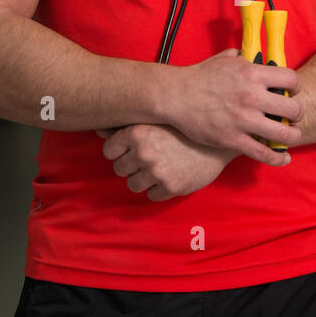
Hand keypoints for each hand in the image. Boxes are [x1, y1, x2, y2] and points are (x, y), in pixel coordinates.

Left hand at [96, 123, 239, 200]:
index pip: (109, 151)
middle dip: (132, 165)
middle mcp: (144, 152)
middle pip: (119, 169)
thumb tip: (97, 127)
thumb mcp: (154, 120)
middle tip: (152, 156)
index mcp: (137, 132)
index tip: (134, 147)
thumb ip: (124, 124)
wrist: (218, 140)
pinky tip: (172, 175)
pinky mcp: (171, 187)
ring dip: (144, 179)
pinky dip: (159, 189)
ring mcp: (157, 171)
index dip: (121, 150)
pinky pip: (152, 196)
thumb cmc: (183, 128)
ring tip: (161, 166)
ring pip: (133, 184)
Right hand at [161, 48, 301, 161]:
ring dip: (292, 135)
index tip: (293, 92)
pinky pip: (263, 152)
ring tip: (291, 134)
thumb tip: (255, 56)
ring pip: (284, 133)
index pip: (291, 79)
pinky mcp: (233, 139)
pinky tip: (284, 158)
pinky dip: (277, 157)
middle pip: (293, 108)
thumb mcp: (225, 59)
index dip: (295, 87)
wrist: (175, 95)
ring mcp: (243, 120)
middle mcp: (252, 96)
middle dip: (297, 113)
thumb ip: (244, 58)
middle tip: (293, 115)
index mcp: (251, 74)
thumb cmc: (199, 76)